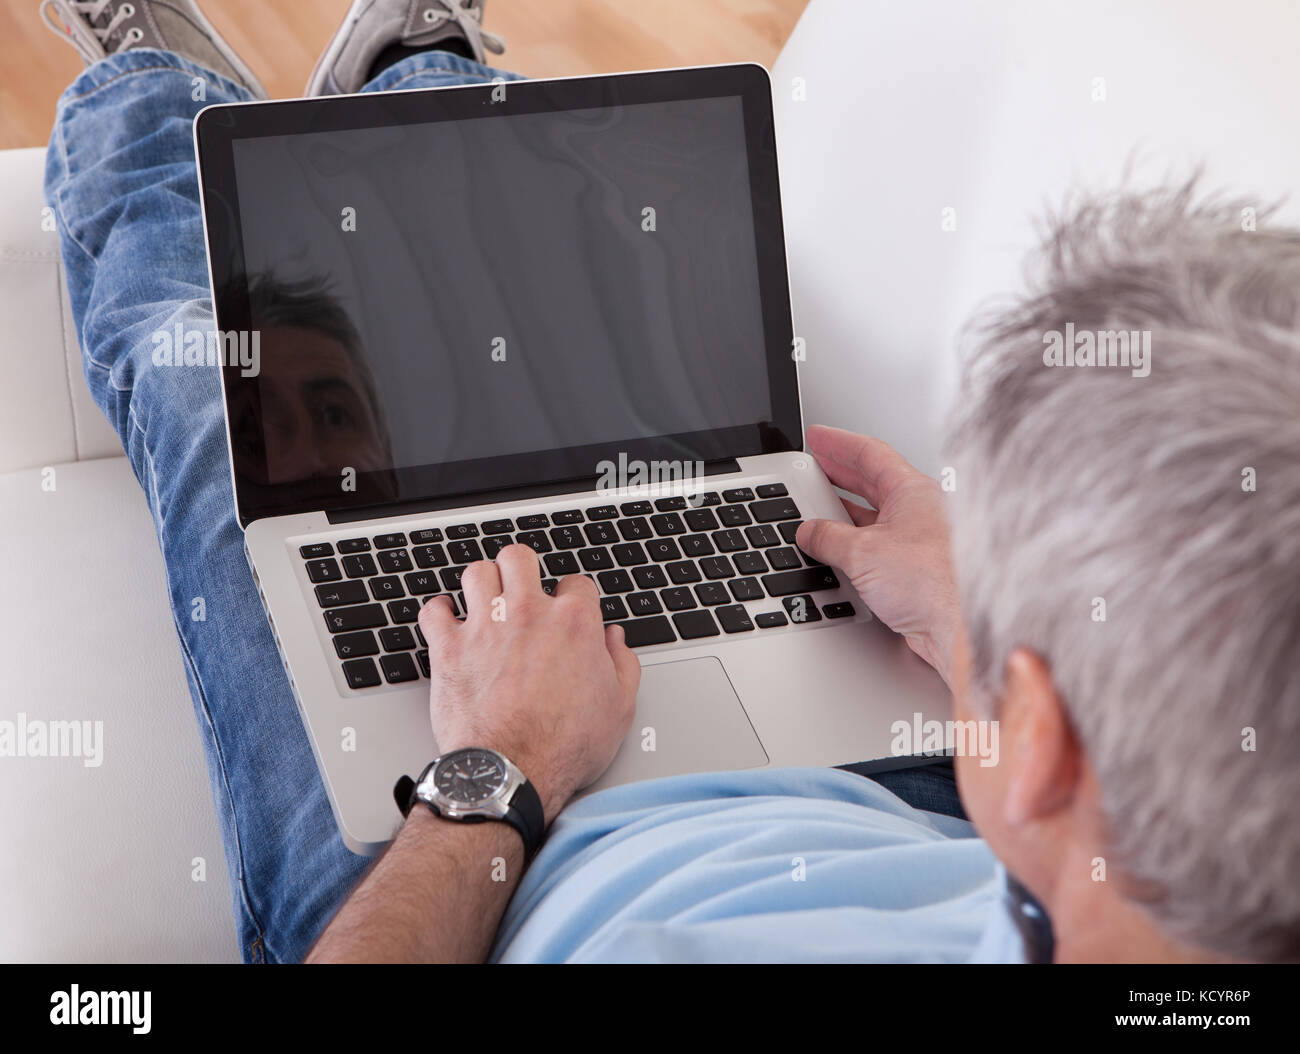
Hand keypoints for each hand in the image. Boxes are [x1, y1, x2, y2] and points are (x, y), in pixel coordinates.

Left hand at [417, 546, 640, 823]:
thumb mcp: (619, 709)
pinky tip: (447, 620)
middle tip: (522, 588)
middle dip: (522, 569)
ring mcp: (484, 627)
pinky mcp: (449, 648)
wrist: (511, 772)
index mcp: (574, 623)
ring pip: (476, 573)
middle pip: (519, 558)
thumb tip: (615, 642)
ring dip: (482, 583)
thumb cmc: (563, 747)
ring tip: (485, 600)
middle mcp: (527, 613)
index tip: (569, 611)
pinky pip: (434, 611)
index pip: (576, 582)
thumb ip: (622, 666)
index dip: (574, 596)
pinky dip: (438, 613)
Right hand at [796, 425, 960, 686]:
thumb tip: (811, 532)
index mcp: (915, 491)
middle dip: (840, 474)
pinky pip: (877, 548)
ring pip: (875, 517)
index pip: (871, 455)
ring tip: (818, 510)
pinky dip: (854, 545)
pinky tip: (838, 553)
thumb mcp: (863, 552)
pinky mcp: (914, 572)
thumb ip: (829, 538)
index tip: (819, 437)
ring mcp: (919, 542)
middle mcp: (921, 513)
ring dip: (844, 513)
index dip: (839, 443)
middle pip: (873, 483)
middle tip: (816, 466)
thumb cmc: (935, 584)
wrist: (958, 629)